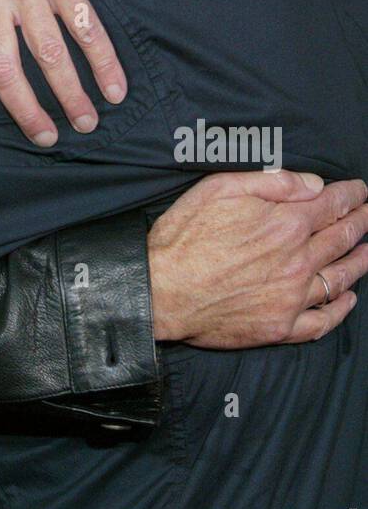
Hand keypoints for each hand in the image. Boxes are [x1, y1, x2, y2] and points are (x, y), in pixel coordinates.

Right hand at [149, 170, 367, 345]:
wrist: (161, 290)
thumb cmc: (185, 236)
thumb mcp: (220, 188)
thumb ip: (272, 182)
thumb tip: (313, 183)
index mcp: (286, 223)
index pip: (331, 204)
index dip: (351, 194)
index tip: (361, 190)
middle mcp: (298, 260)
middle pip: (342, 238)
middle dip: (362, 221)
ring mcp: (293, 296)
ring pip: (341, 277)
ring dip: (361, 261)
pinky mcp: (281, 326)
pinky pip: (323, 320)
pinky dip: (342, 309)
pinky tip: (348, 298)